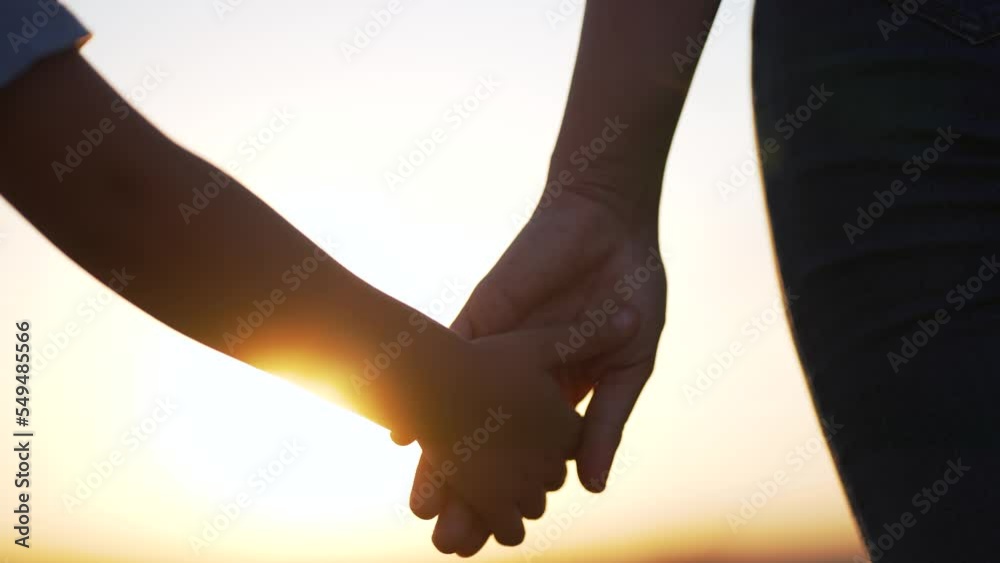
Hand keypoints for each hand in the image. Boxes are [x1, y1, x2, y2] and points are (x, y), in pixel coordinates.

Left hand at [407, 190, 665, 553]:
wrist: (612, 228)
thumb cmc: (630, 295)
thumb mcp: (628, 367)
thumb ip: (607, 424)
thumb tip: (591, 487)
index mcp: (557, 397)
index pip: (525, 458)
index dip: (509, 497)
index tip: (493, 542)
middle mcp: (519, 381)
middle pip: (485, 445)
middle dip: (467, 491)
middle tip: (448, 540)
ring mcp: (497, 351)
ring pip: (460, 411)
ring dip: (440, 457)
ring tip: (424, 503)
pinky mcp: (483, 318)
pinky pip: (449, 357)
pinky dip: (426, 392)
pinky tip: (404, 436)